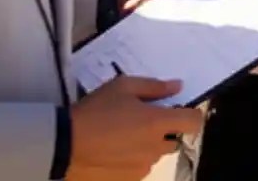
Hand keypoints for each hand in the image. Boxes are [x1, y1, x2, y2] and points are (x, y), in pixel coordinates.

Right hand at [68, 75, 202, 180]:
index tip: (179, 112)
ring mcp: (143, 167)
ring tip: (121, 138)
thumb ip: (154, 87)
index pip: (193, 122)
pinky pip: (139, 169)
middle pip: (173, 140)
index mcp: (157, 123)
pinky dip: (132, 161)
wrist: (64, 144)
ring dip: (146, 147)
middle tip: (139, 122)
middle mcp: (155, 147)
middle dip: (163, 132)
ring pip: (154, 155)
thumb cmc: (95, 110)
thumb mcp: (122, 87)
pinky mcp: (130, 180)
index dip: (191, 115)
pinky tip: (113, 152)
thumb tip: (178, 87)